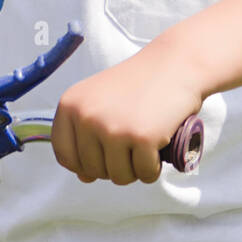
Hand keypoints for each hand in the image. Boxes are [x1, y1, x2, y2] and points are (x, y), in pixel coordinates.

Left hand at [51, 41, 203, 185]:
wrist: (176, 63)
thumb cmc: (140, 83)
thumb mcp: (102, 101)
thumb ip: (86, 136)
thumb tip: (83, 178)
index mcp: (70, 105)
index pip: (65, 155)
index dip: (85, 164)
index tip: (104, 155)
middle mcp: (86, 117)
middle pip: (92, 170)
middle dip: (115, 167)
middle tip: (132, 148)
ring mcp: (113, 128)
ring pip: (118, 176)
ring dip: (135, 171)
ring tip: (145, 148)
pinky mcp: (142, 137)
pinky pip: (145, 173)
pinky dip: (154, 169)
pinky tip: (158, 150)